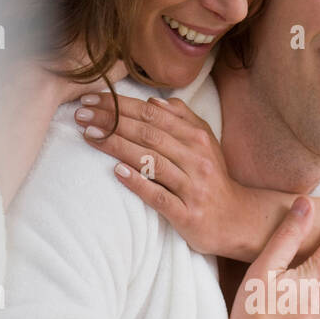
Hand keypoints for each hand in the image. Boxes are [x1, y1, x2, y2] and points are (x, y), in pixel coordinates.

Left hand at [74, 90, 251, 255]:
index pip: (153, 116)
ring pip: (151, 161)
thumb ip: (183, 119)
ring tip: (90, 135)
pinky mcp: (187, 214)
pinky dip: (138, 183)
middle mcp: (196, 159)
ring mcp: (192, 187)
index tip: (92, 98)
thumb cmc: (214, 180)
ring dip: (118, 146)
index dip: (121, 105)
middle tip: (82, 113)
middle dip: (112, 121)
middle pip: (148, 134)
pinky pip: (159, 196)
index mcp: (197, 138)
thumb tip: (153, 102)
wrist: (237, 220)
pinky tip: (117, 171)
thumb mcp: (205, 144)